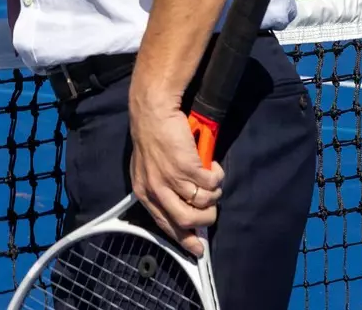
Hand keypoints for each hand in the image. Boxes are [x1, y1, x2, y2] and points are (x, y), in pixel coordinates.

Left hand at [127, 101, 221, 257]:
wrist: (154, 111)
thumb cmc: (153, 136)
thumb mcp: (148, 168)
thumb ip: (162, 188)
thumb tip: (184, 205)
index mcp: (145, 192)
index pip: (165, 225)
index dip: (184, 239)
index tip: (198, 249)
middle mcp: (156, 190)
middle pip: (187, 221)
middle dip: (206, 218)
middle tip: (210, 206)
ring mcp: (172, 179)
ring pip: (204, 204)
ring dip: (213, 195)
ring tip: (211, 179)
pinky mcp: (187, 167)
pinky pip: (212, 183)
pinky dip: (216, 175)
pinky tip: (210, 164)